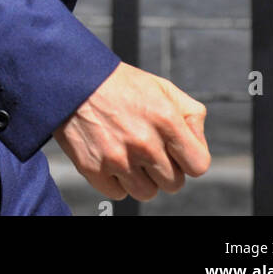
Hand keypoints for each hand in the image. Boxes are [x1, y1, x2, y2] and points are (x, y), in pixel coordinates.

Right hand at [53, 61, 210, 202]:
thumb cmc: (119, 84)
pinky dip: (116, 180)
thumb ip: (190, 114)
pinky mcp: (95, 170)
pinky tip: (111, 155)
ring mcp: (119, 159)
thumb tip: (198, 143)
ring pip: (147, 192)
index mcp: (165, 119)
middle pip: (173, 184)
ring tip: (129, 152)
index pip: (198, 165)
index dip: (189, 160)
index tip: (178, 153)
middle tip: (149, 149)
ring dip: (141, 177)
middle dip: (164, 168)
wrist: (73, 80)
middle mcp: (144, 142)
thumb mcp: (162, 87)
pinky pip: (119, 193)